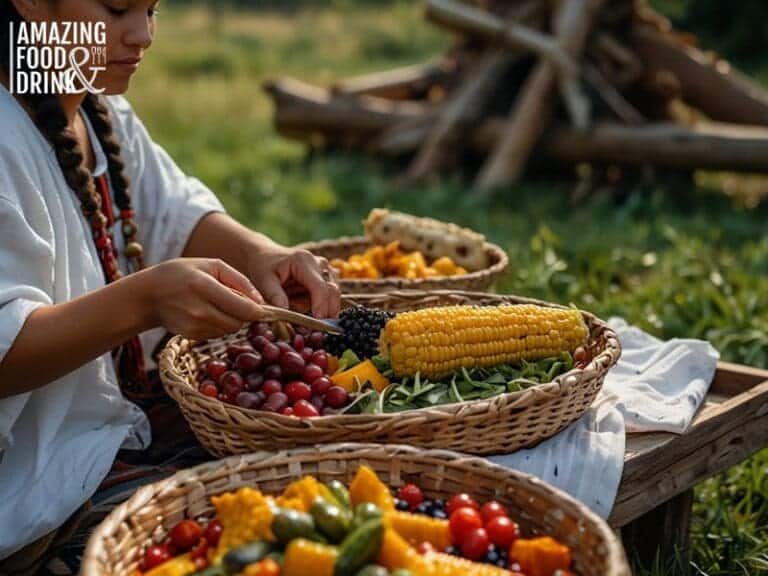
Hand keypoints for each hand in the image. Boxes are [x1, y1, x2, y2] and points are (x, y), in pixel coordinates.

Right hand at [143, 258, 264, 339]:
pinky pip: (219, 334)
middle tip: (238, 301)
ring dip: (234, 319)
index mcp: (204, 287)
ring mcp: (195, 326)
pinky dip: (220, 325)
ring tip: (219, 304)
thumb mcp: (211, 264)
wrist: (147, 296)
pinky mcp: (192, 336)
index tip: (264, 307)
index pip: (244, 309)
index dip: (259, 310)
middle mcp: (200, 310)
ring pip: (231, 329)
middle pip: (241, 322)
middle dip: (246, 314)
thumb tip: (260, 302)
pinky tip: (208, 312)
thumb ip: (239, 280)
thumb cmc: (181, 274)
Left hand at [246, 246, 340, 318]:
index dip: (321, 306)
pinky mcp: (325, 278)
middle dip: (324, 310)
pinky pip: (326, 298)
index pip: (320, 287)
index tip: (317, 322)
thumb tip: (287, 313)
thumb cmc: (263, 267)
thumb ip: (275, 296)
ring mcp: (324, 270)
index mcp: (303, 261)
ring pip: (330, 297)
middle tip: (311, 326)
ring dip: (315, 307)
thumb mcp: (263, 281)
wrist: (265, 255)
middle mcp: (319, 263)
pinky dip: (314, 304)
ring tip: (293, 301)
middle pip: (332, 292)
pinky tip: (298, 299)